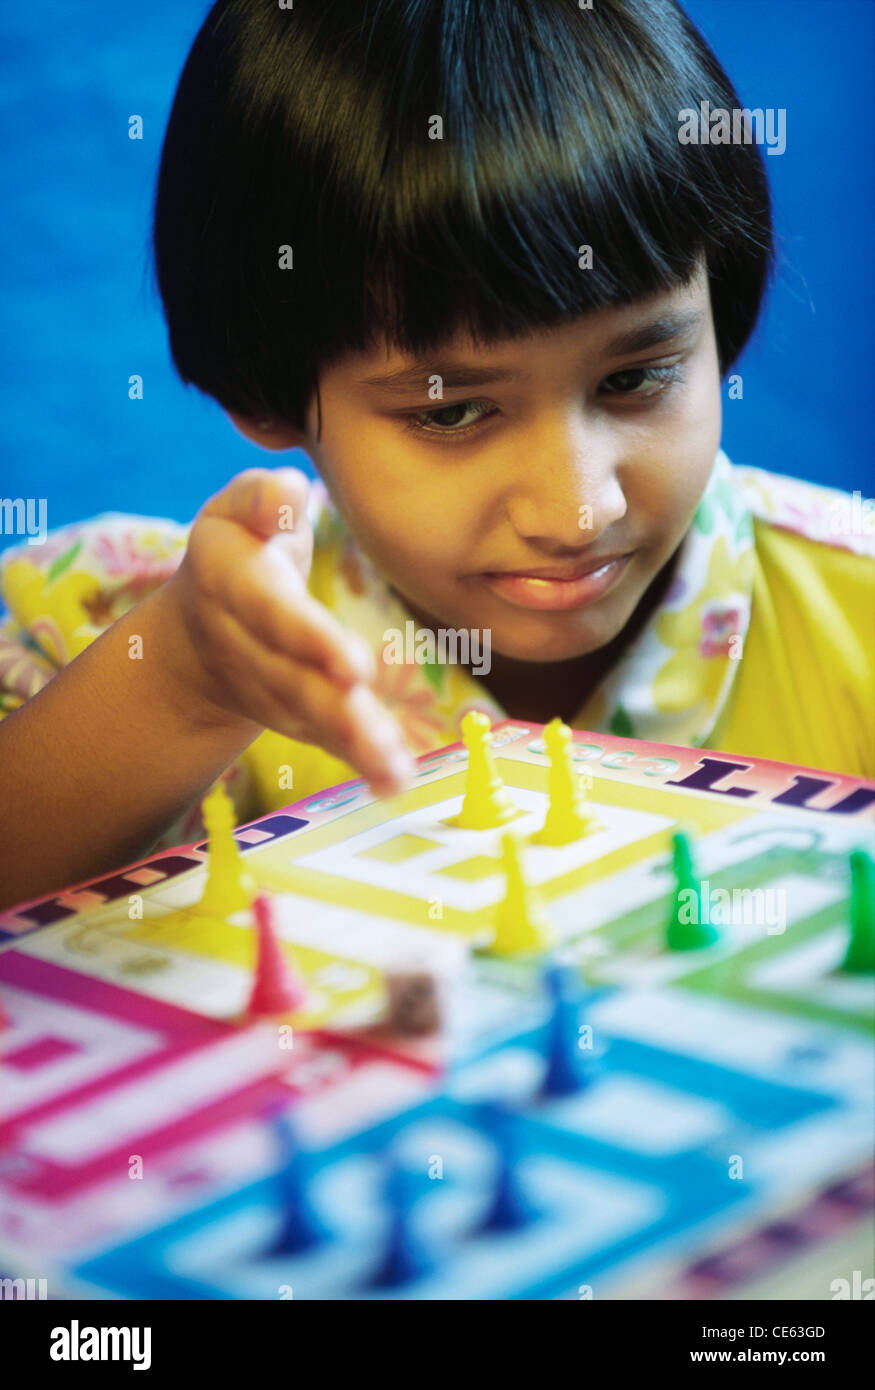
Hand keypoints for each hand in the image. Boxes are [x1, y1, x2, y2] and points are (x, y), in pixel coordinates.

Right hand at [164, 467, 414, 795]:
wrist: (195, 630)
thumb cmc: (236, 550)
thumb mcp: (234, 510)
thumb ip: (262, 498)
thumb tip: (288, 493)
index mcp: (236, 585)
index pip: (275, 614)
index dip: (311, 640)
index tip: (354, 667)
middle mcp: (248, 646)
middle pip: (295, 681)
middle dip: (337, 710)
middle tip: (376, 735)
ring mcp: (268, 689)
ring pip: (312, 719)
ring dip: (353, 745)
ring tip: (392, 770)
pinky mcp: (293, 716)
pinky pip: (326, 739)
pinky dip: (359, 762)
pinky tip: (393, 780)